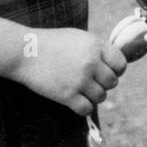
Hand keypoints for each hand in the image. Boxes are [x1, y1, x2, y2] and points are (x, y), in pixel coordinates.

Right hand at [11, 28, 126, 116]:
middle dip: (104, 84)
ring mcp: (80, 79)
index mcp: (96, 45)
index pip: (120, 63)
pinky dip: (84, 108)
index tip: (110, 73)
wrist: (25, 52)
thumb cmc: (52, 43)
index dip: (117, 70)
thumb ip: (97, 49)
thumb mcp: (79, 38)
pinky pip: (86, 108)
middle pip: (112, 82)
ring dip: (94, 96)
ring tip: (83, 92)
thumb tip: (113, 62)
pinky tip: (77, 102)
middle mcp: (91, 62)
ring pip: (101, 97)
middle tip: (93, 83)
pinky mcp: (67, 95)